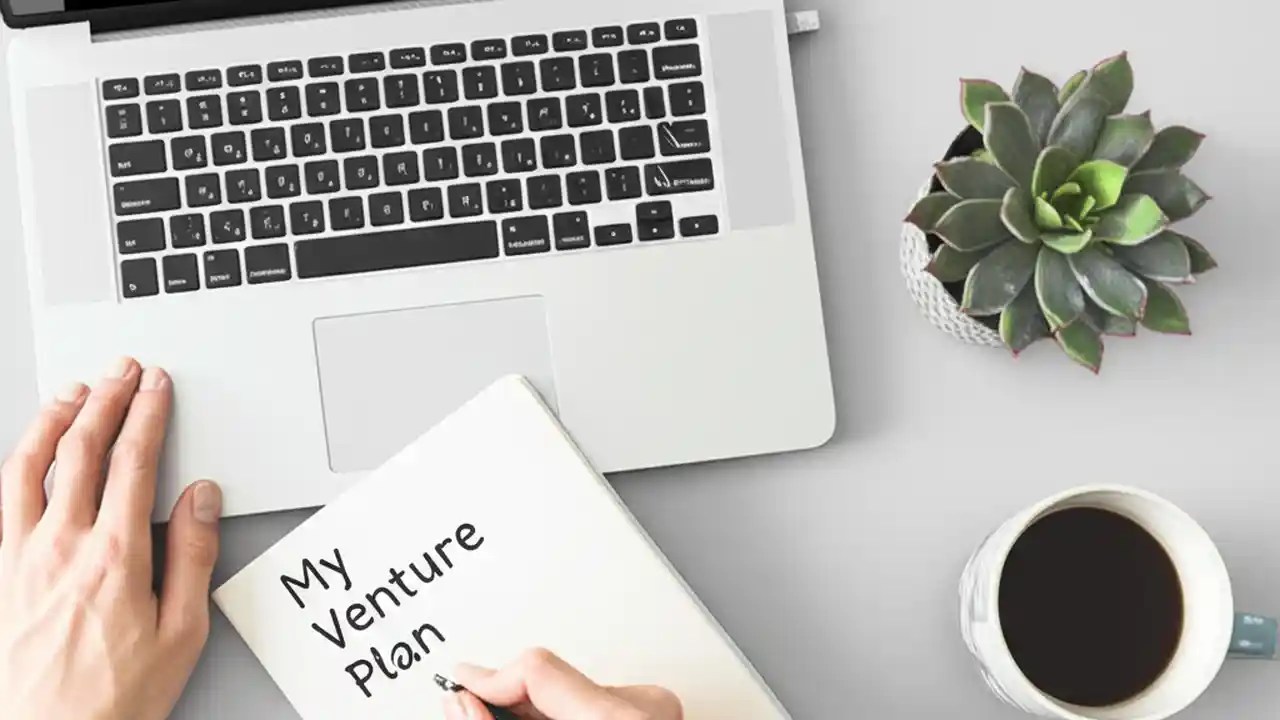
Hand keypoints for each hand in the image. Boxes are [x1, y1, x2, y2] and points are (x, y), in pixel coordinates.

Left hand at [0, 358, 222, 719]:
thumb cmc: (116, 695)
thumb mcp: (182, 631)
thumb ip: (194, 556)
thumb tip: (202, 498)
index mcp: (116, 555)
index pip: (133, 462)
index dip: (147, 414)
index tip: (156, 386)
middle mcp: (63, 546)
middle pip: (82, 450)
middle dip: (106, 400)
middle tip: (121, 372)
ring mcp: (22, 557)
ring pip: (29, 466)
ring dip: (53, 421)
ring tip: (72, 394)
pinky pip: (2, 500)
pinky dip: (17, 463)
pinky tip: (26, 454)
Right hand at [443, 648, 682, 719]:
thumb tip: (464, 703)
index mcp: (621, 716)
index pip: (535, 667)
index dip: (487, 677)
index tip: (460, 685)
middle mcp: (646, 703)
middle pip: (549, 677)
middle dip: (512, 699)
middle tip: (478, 712)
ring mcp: (656, 707)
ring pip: (570, 691)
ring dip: (541, 710)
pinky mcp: (657, 712)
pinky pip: (595, 702)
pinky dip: (568, 714)